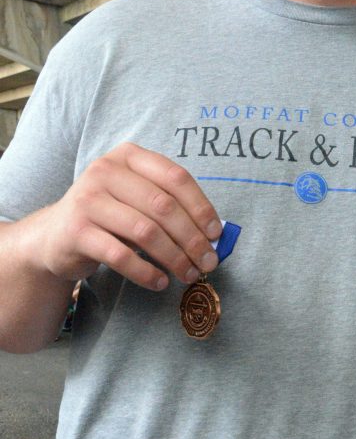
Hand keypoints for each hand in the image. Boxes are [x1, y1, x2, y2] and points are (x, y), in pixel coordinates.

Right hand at [38, 142, 222, 289]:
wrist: (55, 235)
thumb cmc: (110, 216)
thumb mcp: (137, 199)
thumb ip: (170, 207)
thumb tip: (213, 235)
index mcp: (128, 156)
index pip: (175, 178)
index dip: (201, 207)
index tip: (216, 234)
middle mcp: (105, 171)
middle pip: (163, 206)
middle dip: (192, 238)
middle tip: (208, 262)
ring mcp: (87, 200)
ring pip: (145, 231)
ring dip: (174, 258)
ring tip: (188, 274)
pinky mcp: (76, 231)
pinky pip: (121, 256)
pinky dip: (146, 272)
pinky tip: (160, 282)